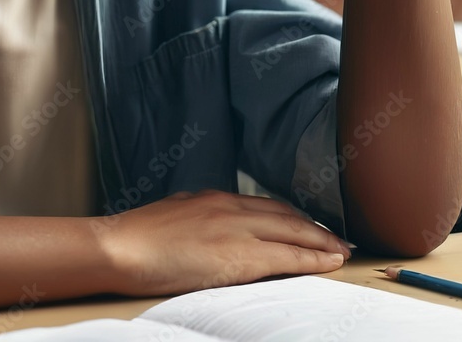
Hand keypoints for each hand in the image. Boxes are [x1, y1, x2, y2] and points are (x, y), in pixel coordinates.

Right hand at [101, 190, 348, 295]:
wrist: (121, 246)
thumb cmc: (137, 239)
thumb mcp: (174, 218)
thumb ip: (199, 220)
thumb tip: (211, 233)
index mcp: (212, 199)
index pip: (263, 205)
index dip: (291, 217)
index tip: (309, 225)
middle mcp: (228, 207)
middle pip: (283, 215)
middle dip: (314, 228)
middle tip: (338, 239)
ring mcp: (234, 228)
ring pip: (291, 231)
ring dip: (320, 240)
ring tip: (340, 250)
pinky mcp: (238, 254)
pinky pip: (285, 255)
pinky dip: (311, 258)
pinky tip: (328, 262)